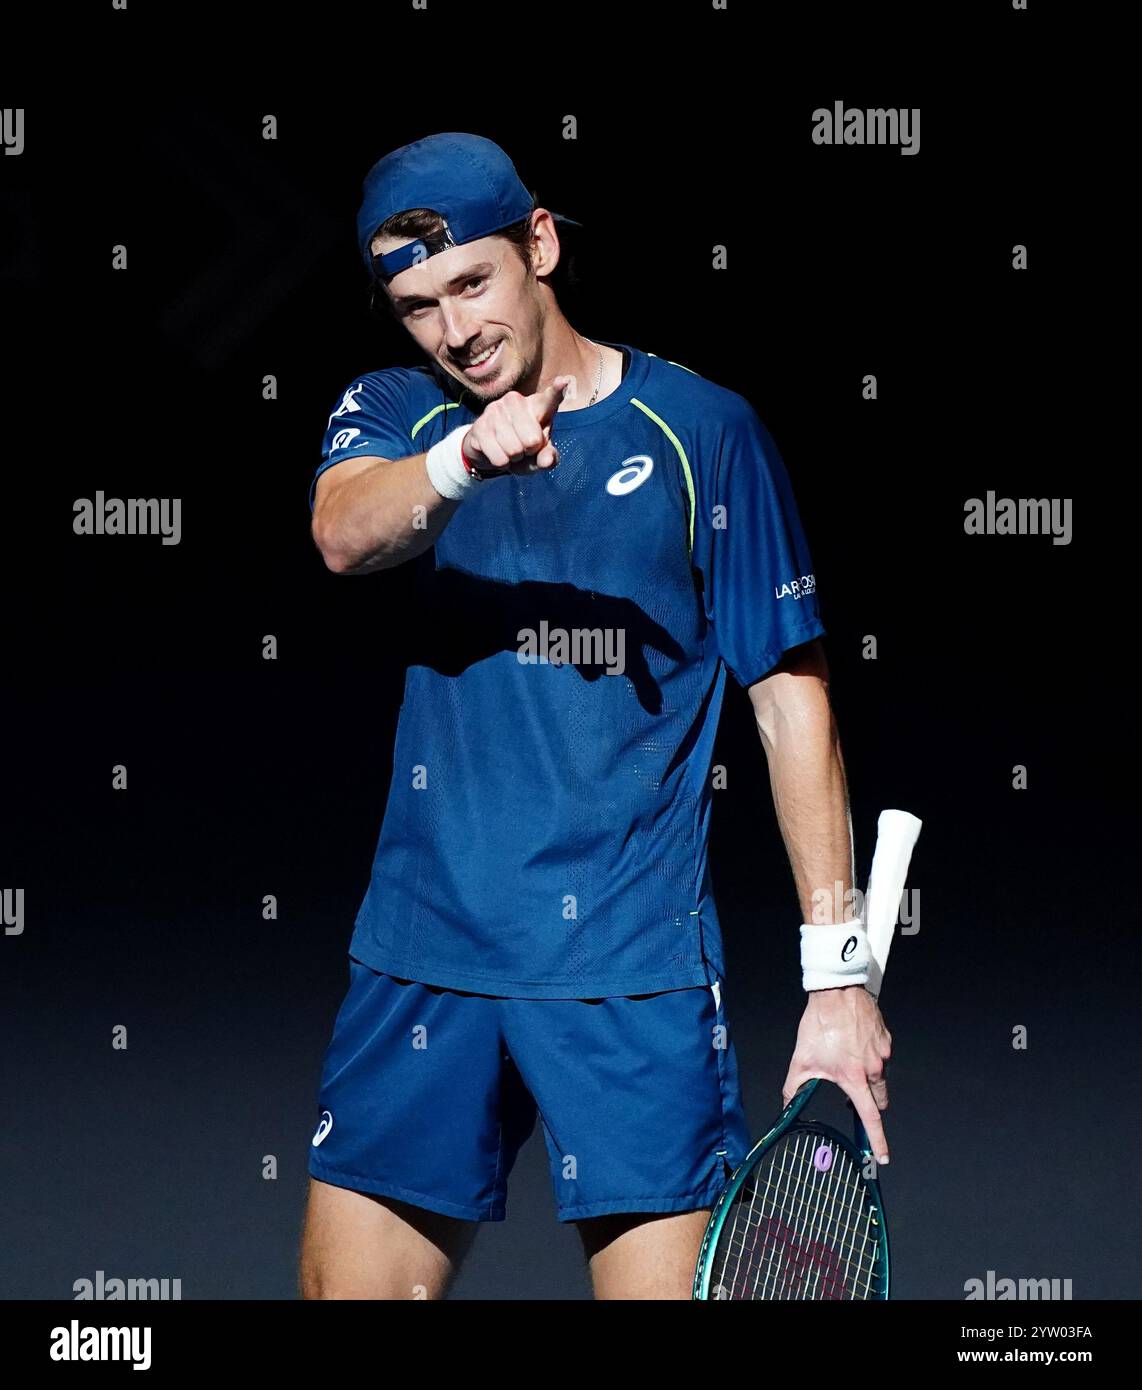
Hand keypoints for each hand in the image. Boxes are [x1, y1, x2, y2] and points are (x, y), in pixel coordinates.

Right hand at [462, 378, 571, 476]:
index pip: (550, 399)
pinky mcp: (480, 424)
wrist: (489, 452)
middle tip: (523, 447)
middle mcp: (516, 400)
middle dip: (529, 452)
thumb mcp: (539, 456)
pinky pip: (499, 457)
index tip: (564, 381)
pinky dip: (501, 463)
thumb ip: (548, 458)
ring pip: (514, 450)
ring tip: (510, 449)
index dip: (557, 391)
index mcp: (538, 405)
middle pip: (532, 441)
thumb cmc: (522, 450)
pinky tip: (498, 452)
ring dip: (513, 458)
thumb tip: (547, 460)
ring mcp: (496, 409)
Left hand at [782, 985, 891, 1163]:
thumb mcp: (801, 1060)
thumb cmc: (820, 1024)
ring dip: (868, 1078)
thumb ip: (794, 1087)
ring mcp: (883, 1053)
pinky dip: (871, 1058)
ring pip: (880, 1077)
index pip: (870, 1118)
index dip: (877, 1140)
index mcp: (855, 1079)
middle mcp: (874, 1069)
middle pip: (879, 1100)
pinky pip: (882, 1057)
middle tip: (851, 1097)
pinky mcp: (886, 1040)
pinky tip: (853, 1046)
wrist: (837, 991)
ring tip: (846, 1061)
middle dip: (869, 1104)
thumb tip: (786, 1105)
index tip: (882, 1156)